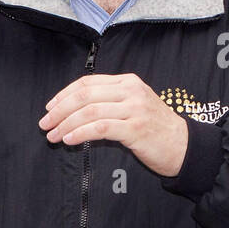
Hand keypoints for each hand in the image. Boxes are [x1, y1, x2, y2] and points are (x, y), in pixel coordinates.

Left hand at [38, 73, 188, 176]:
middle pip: (85, 95)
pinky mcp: (136, 129)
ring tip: (53, 136)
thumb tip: (74, 109)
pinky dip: (80, 133)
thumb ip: (110, 101)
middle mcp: (131, 91)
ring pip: (90, 111)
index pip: (88, 83)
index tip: (49, 107)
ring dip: (66, 124)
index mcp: (128, 82)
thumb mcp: (134, 105)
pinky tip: (69, 139)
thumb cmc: (156, 128)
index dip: (64, 94)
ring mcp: (135, 109)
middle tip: (45, 123)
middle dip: (60, 110)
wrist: (184, 145)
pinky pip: (100, 128)